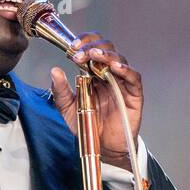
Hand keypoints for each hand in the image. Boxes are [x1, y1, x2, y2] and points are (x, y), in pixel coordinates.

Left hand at [48, 31, 142, 170]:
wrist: (103, 147)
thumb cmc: (88, 126)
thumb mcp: (68, 109)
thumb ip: (61, 91)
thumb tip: (55, 71)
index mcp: (93, 72)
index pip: (91, 47)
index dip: (83, 42)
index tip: (71, 47)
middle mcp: (108, 73)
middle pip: (106, 48)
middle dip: (91, 47)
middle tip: (78, 54)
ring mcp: (122, 82)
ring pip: (119, 59)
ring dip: (106, 54)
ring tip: (94, 55)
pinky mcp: (134, 94)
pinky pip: (133, 77)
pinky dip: (125, 69)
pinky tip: (115, 67)